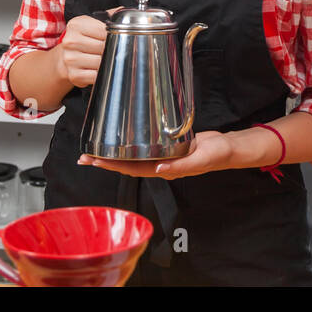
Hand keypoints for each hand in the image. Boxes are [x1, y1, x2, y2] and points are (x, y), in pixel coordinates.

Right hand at [52, 11, 110, 88]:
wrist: (65, 57)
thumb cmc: (83, 39)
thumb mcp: (92, 23)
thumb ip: (109, 17)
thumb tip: (127, 13)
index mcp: (76, 25)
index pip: (105, 31)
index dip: (114, 35)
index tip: (115, 38)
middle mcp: (70, 41)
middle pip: (103, 47)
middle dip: (111, 49)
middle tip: (111, 49)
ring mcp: (70, 59)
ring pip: (101, 62)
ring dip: (107, 62)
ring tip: (103, 58)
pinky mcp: (74, 75)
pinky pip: (96, 76)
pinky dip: (101, 73)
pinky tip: (98, 68)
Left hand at [79, 131, 234, 179]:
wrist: (227, 148)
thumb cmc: (216, 154)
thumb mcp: (200, 158)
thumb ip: (180, 165)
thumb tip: (157, 169)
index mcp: (165, 169)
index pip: (132, 169)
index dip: (112, 165)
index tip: (94, 161)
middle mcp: (160, 165)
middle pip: (126, 165)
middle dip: (105, 161)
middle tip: (84, 157)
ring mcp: (163, 157)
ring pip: (132, 158)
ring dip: (113, 155)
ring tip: (95, 152)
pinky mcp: (167, 147)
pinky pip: (143, 149)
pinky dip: (128, 147)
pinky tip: (121, 142)